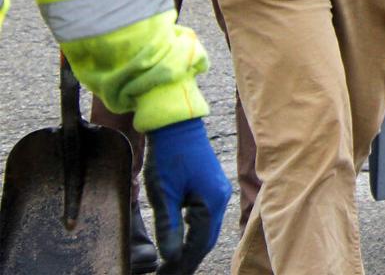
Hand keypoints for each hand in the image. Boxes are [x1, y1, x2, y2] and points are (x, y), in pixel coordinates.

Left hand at [144, 118, 230, 274]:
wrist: (177, 124)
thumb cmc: (168, 155)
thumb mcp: (163, 194)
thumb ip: (168, 228)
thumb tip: (171, 258)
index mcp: (211, 203)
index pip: (199, 245)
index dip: (182, 264)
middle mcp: (220, 198)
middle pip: (207, 239)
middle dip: (189, 260)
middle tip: (169, 274)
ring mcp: (218, 191)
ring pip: (208, 229)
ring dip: (193, 248)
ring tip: (174, 264)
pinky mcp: (212, 186)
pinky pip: (206, 217)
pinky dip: (195, 233)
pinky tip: (184, 241)